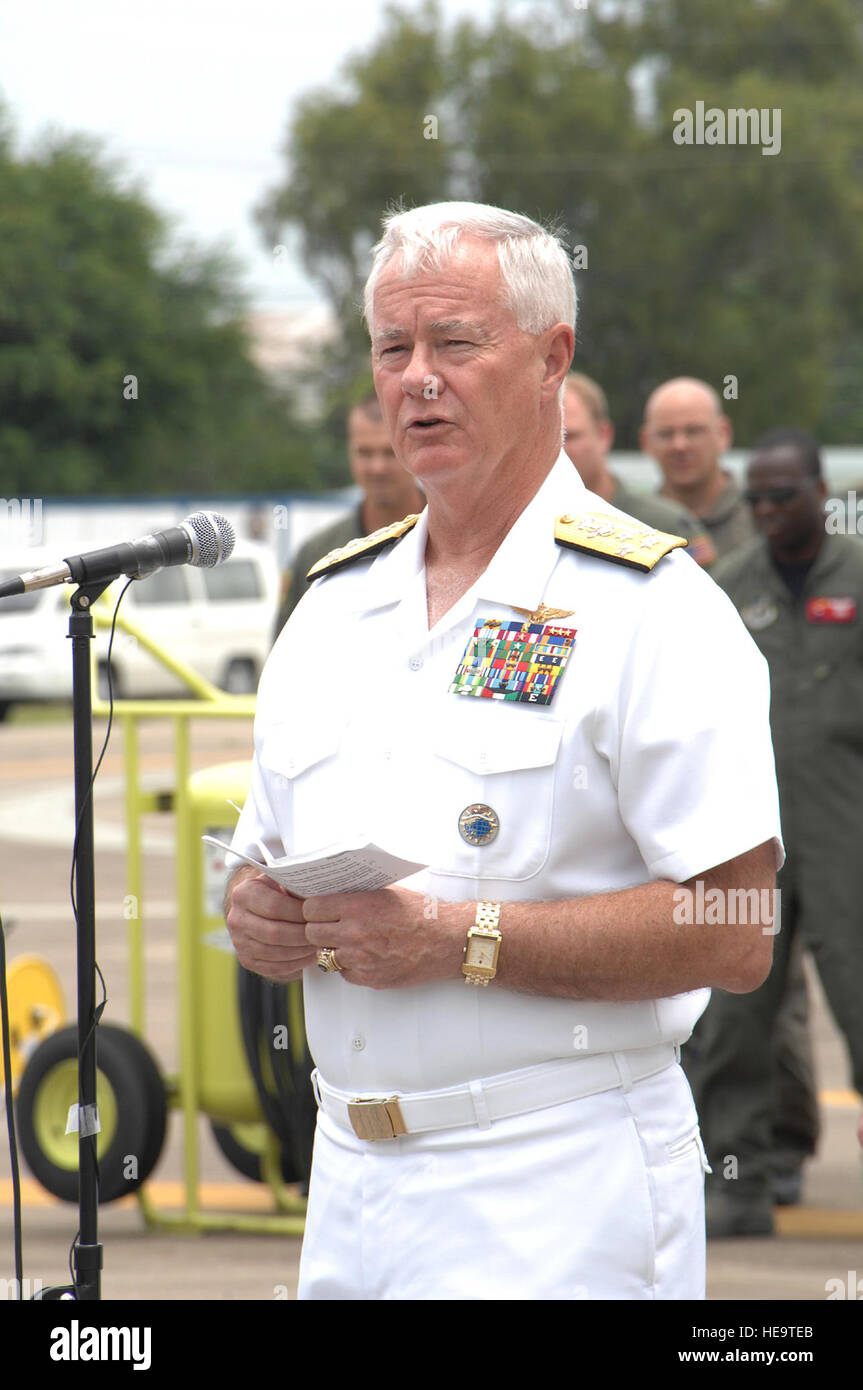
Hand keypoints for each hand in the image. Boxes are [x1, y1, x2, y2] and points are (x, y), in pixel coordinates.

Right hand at [225, 869, 316, 981]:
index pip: (274, 906)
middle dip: (303, 934)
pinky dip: (296, 963)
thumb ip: (294, 885)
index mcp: (243, 894)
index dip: (299, 912)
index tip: (317, 914)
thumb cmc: (277, 892)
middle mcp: (236, 919)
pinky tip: (310, 956)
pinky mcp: (246, 960)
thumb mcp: (281, 881)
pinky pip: (274, 967)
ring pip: (275, 952)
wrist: (256, 909)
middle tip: (322, 933)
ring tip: (319, 944)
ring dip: (301, 950)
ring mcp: (239, 942)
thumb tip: (319, 896)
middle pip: (274, 932)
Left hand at [302, 887, 467, 989]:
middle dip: (318, 930)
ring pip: (326, 956)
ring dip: (334, 949)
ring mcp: (360, 959)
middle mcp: (354, 934)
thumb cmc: (421, 914)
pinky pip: (344, 973)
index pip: (311, 909)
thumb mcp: (387, 892)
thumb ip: (357, 895)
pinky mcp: (368, 978)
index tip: (317, 910)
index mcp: (356, 907)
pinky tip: (365, 956)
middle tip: (330, 927)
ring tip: (351, 942)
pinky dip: (350, 966)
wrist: (445, 941)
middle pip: (312, 934)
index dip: (312, 910)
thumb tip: (333, 893)